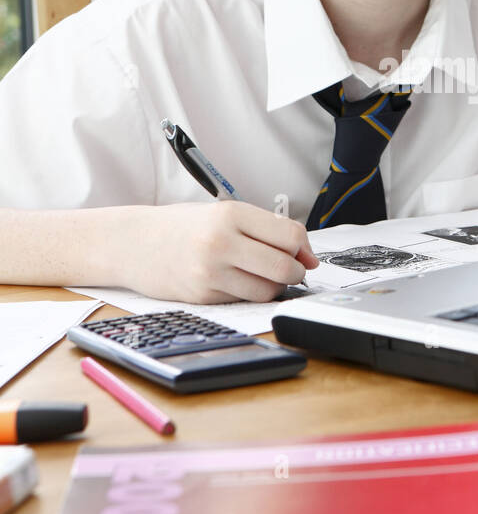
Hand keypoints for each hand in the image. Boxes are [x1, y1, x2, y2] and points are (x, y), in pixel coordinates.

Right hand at [124, 201, 319, 302]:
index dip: (305, 249)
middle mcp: (220, 241)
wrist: (133, 243)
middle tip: (293, 271)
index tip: (305, 255)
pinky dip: (250, 294)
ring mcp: (210, 272)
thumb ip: (265, 229)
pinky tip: (238, 281)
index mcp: (231, 214)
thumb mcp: (223, 214)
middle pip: (284, 266)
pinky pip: (243, 300)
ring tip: (263, 276)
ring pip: (267, 290)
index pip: (290, 235)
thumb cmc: (183, 227)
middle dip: (296, 272)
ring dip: (275, 287)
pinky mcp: (202, 295)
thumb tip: (307, 256)